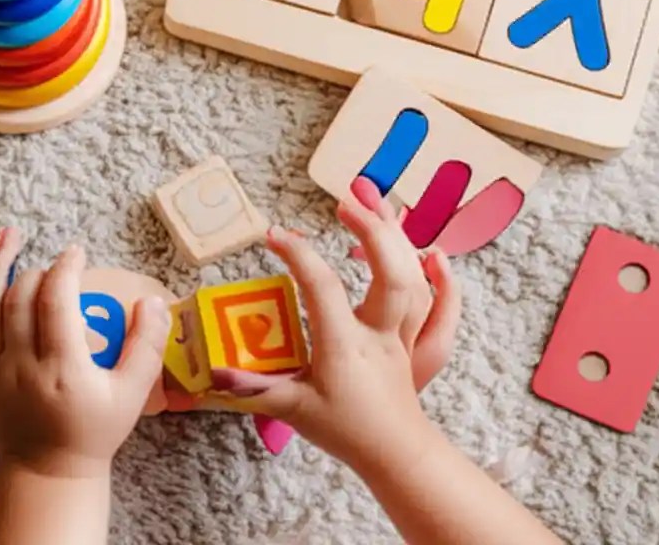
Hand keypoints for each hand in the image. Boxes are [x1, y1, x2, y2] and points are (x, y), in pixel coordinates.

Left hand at [0, 227, 172, 478]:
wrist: (48, 470)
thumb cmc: (95, 430)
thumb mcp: (133, 393)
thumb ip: (147, 345)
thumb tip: (152, 300)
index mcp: (62, 370)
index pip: (56, 300)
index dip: (65, 267)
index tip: (76, 253)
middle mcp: (21, 367)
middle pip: (19, 297)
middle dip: (38, 270)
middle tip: (57, 265)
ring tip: (7, 238)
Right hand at [212, 177, 462, 473]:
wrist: (395, 456)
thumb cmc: (344, 432)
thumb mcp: (292, 408)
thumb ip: (254, 387)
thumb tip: (213, 372)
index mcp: (344, 347)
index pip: (322, 289)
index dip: (298, 255)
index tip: (274, 235)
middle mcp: (380, 337)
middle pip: (392, 275)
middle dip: (373, 231)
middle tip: (346, 203)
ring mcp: (404, 339)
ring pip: (418, 284)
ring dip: (403, 243)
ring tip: (381, 211)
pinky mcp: (418, 345)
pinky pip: (443, 309)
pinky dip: (445, 279)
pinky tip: (434, 254)